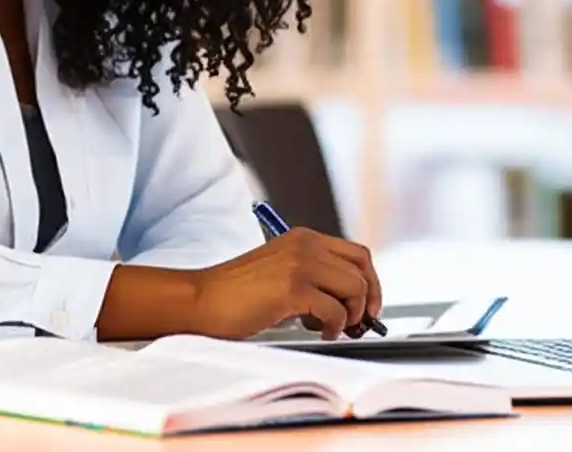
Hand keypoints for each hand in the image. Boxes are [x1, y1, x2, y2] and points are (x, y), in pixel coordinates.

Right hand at [190, 228, 382, 340]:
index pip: (357, 253)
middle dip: (368, 299)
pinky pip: (336, 310)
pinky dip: (335, 327)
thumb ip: (312, 277)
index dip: (370, 281)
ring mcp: (301, 264)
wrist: (201, 300)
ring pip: (354, 288)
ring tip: (331, 327)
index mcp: (303, 239)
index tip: (368, 305)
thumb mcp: (281, 273)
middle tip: (359, 321)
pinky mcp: (294, 288)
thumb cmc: (235, 294)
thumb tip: (349, 301)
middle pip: (362, 268)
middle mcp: (305, 245)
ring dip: (351, 315)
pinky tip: (319, 332)